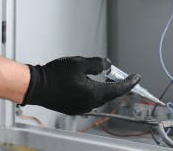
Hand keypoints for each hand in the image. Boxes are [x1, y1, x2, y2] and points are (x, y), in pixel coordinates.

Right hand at [21, 56, 139, 114]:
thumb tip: (108, 65)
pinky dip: (93, 91)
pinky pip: (88, 100)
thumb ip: (97, 64)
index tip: (136, 77)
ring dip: (104, 88)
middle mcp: (89, 104)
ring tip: (105, 77)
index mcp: (93, 94)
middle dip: (117, 85)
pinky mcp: (73, 107)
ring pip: (98, 97)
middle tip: (124, 77)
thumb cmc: (54, 75)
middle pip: (109, 94)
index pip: (118, 89)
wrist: (36, 87)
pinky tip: (88, 83)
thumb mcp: (79, 63)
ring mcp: (80, 107)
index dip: (129, 82)